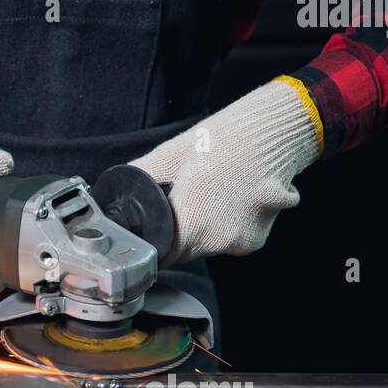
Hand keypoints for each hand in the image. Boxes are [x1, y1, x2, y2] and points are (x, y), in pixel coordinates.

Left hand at [130, 80, 320, 263]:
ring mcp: (242, 242)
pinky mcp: (258, 239)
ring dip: (206, 229)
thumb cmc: (219, 141)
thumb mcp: (168, 157)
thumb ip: (142, 180)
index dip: (157, 242)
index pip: (163, 253)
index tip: (156, 230)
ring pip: (209, 245)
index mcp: (193, 223)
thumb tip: (117, 193)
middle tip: (187, 200)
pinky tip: (233, 199)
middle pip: (187, 250)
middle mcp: (219, 241)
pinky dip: (231, 224)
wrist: (270, 134)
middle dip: (182, 232)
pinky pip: (233, 239)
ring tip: (212, 194)